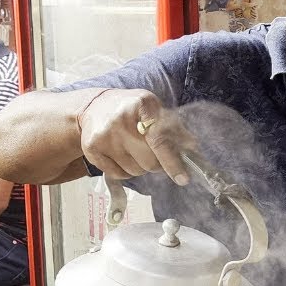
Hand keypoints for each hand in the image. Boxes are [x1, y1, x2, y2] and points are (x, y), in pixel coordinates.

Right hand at [75, 88, 195, 184]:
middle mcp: (120, 121)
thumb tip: (193, 151)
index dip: (173, 162)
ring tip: (135, 150)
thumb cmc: (133, 110)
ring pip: (135, 171)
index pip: (160, 141)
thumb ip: (175, 130)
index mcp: (142, 106)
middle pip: (149, 162)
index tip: (183, 179)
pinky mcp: (91, 149)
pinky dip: (126, 171)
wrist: (94, 106)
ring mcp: (104, 136)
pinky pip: (119, 175)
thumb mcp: (155, 110)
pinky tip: (122, 154)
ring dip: (141, 167)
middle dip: (158, 164)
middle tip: (155, 155)